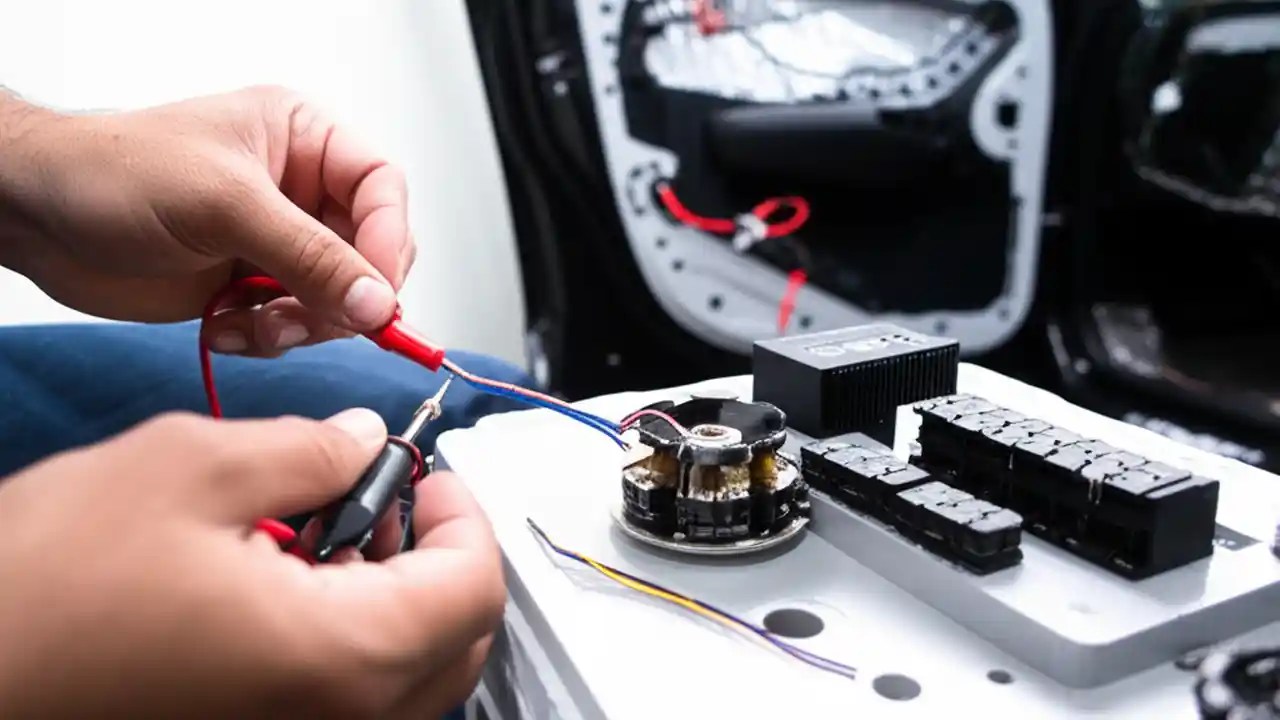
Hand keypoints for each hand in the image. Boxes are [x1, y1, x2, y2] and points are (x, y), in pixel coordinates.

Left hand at [0, 86, 413, 355]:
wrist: (38, 218)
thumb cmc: (114, 175)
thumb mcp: (225, 205)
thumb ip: (311, 257)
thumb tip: (377, 303)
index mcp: (303, 141)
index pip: (382, 190)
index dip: (388, 241)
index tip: (376, 293)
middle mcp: (299, 191)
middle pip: (370, 252)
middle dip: (345, 295)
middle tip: (315, 318)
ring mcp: (276, 241)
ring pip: (338, 297)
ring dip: (304, 324)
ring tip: (258, 326)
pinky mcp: (251, 284)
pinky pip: (295, 324)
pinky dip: (270, 338)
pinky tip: (226, 329)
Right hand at [0, 409, 503, 719]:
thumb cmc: (43, 594)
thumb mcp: (189, 469)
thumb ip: (307, 449)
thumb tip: (361, 441)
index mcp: (339, 656)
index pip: (473, 589)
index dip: (466, 516)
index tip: (432, 475)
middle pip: (456, 643)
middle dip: (443, 560)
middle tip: (396, 500)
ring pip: (407, 680)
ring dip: (400, 602)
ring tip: (336, 535)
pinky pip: (346, 703)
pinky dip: (350, 644)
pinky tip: (291, 588)